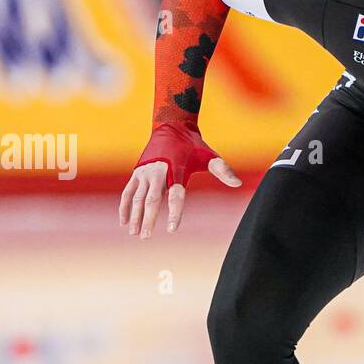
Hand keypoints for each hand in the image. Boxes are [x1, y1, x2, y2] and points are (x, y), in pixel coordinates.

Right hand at [120, 122, 241, 237]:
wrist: (170, 127)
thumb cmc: (192, 145)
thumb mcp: (209, 156)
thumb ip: (223, 171)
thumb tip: (238, 184)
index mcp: (176, 170)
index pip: (176, 196)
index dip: (174, 212)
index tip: (172, 229)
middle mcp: (158, 172)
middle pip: (152, 199)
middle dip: (149, 218)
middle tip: (146, 236)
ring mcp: (145, 172)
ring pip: (138, 197)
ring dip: (135, 215)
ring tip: (135, 233)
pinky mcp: (137, 172)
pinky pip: (128, 191)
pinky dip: (125, 206)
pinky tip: (124, 222)